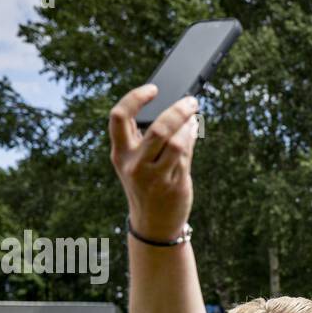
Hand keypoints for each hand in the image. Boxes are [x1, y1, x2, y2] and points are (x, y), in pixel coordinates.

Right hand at [108, 84, 199, 240]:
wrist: (153, 223)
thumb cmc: (145, 184)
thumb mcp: (136, 161)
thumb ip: (148, 138)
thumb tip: (175, 109)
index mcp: (120, 154)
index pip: (119, 118)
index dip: (134, 98)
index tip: (153, 89)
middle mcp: (135, 165)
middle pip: (159, 129)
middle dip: (178, 111)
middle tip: (190, 101)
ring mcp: (155, 177)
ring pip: (177, 142)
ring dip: (188, 126)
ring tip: (192, 117)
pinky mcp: (174, 185)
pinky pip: (186, 155)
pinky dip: (191, 139)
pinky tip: (192, 131)